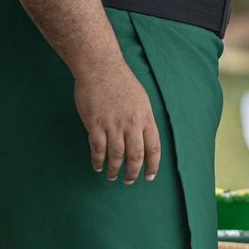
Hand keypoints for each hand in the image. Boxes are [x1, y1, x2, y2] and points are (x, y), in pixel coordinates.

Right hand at [74, 61, 160, 183]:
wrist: (100, 67)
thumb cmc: (121, 80)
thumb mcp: (141, 99)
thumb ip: (143, 119)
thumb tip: (143, 138)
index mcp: (145, 117)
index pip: (153, 148)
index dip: (152, 165)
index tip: (149, 176)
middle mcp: (132, 123)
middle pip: (136, 156)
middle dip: (133, 172)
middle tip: (129, 181)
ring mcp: (113, 124)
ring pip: (117, 155)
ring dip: (115, 169)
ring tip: (112, 176)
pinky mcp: (95, 124)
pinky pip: (98, 148)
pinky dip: (98, 160)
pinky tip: (98, 166)